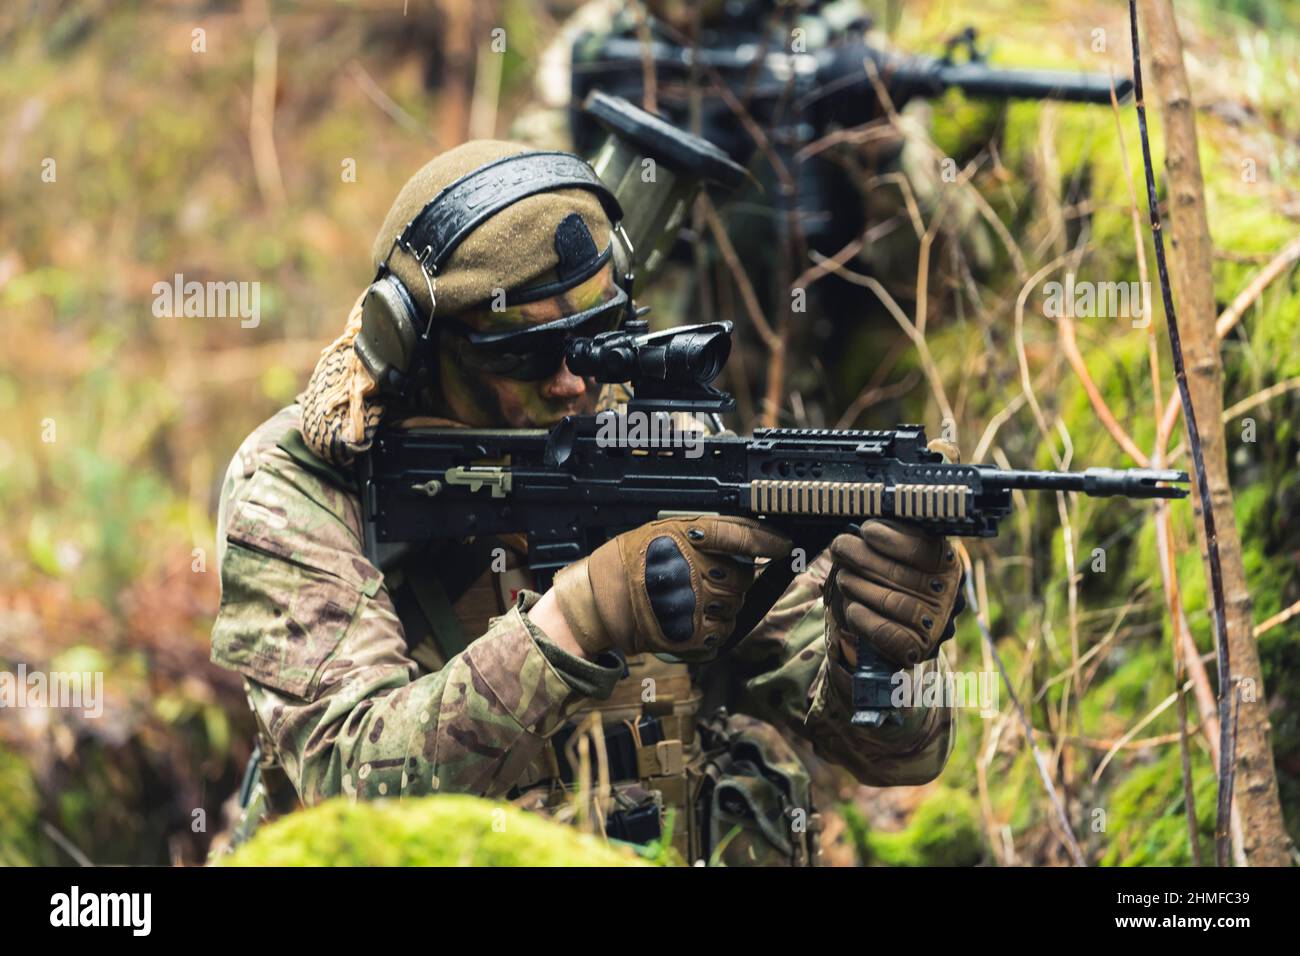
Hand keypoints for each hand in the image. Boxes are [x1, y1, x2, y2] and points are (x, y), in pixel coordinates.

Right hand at [551, 515, 791, 658]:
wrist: (601, 602)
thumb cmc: (630, 561)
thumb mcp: (664, 529)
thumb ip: (706, 531)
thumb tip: (749, 535)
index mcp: (688, 538)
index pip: (742, 535)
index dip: (767, 541)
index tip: (784, 545)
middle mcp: (697, 570)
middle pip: (743, 574)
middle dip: (733, 576)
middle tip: (705, 576)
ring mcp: (697, 605)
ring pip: (736, 603)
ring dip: (724, 601)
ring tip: (692, 597)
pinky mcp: (695, 635)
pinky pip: (724, 629)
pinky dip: (714, 625)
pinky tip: (692, 616)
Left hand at [825, 520, 964, 669]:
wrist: (888, 625)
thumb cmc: (888, 578)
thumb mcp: (893, 552)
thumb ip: (884, 540)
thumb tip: (857, 532)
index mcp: (949, 565)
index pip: (926, 550)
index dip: (894, 540)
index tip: (866, 531)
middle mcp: (949, 596)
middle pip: (904, 576)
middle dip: (864, 558)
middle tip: (840, 546)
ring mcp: (936, 626)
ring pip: (895, 604)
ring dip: (860, 586)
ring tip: (843, 575)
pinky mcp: (916, 650)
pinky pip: (889, 635)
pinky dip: (865, 619)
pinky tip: (851, 606)